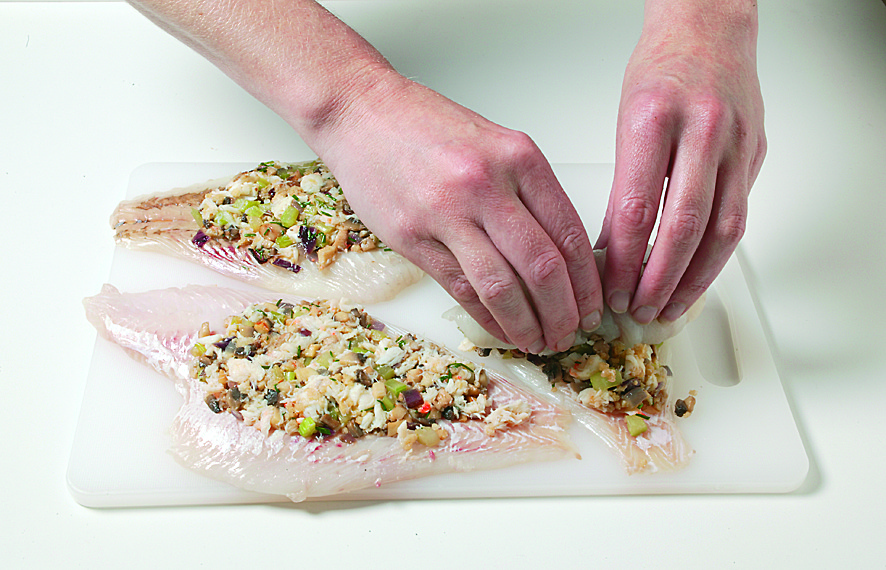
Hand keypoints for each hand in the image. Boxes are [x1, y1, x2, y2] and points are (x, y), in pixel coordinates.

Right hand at [315, 72, 602, 352]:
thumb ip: (528, 192)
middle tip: (570, 335)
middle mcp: (488, 184)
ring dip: (527, 324)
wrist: (361, 112)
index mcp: (519, 157)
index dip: (587, 283)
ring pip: (502, 287)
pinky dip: (487, 318)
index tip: (592, 307)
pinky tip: (503, 331)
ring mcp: (447, 213)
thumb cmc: (428, 126)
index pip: (570, 234)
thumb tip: (563, 254)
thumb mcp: (495, 143)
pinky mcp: (412, 237)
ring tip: (540, 341)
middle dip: (564, 313)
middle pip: (543, 267)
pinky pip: (460, 289)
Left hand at [596, 0, 766, 323]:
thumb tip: (611, 251)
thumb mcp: (624, 123)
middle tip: (638, 308)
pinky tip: (697, 278)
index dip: (625, 260)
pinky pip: (739, 217)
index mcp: (654, 119)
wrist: (709, 30)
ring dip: (694, 279)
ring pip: (722, 230)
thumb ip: (623, 188)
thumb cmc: (660, 73)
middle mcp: (701, 131)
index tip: (610, 288)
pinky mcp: (756, 156)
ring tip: (668, 306)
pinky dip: (716, 257)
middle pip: (683, 225)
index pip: (639, 208)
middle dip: (658, 279)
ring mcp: (736, 144)